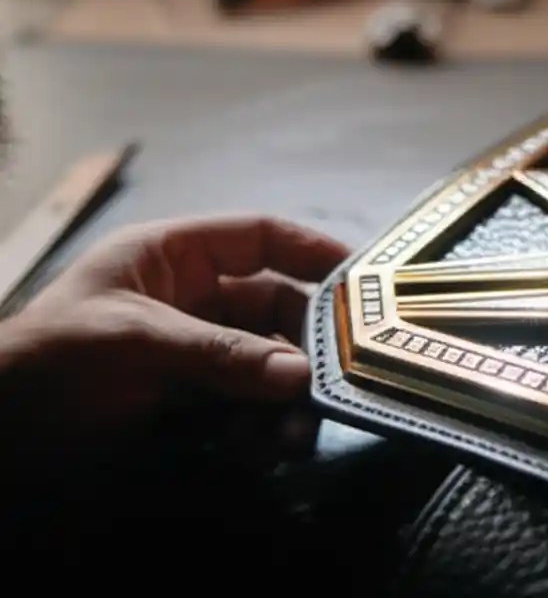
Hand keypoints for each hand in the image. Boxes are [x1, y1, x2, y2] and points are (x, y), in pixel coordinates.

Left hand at [0, 215, 348, 460]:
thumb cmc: (46, 360)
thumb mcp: (132, 342)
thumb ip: (219, 354)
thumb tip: (301, 373)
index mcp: (171, 256)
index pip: (258, 237)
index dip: (313, 250)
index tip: (364, 279)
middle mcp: (189, 298)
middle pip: (273, 307)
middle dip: (303, 344)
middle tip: (335, 379)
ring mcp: (188, 352)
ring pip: (263, 363)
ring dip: (284, 394)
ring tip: (294, 431)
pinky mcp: (184, 403)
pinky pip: (242, 406)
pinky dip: (260, 425)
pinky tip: (264, 447)